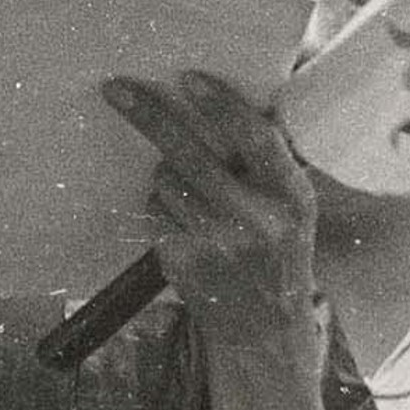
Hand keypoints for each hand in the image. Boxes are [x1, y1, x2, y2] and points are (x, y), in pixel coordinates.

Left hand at [104, 72, 322, 373]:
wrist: (264, 331)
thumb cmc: (279, 250)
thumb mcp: (294, 205)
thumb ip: (269, 162)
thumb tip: (223, 100)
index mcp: (293, 197)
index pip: (257, 141)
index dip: (222, 107)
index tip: (188, 78)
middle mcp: (257, 222)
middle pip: (193, 157)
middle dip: (150, 116)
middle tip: (115, 87)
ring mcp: (216, 246)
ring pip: (167, 180)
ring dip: (167, 172)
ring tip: (195, 193)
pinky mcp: (182, 263)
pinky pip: (154, 209)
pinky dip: (160, 204)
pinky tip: (185, 222)